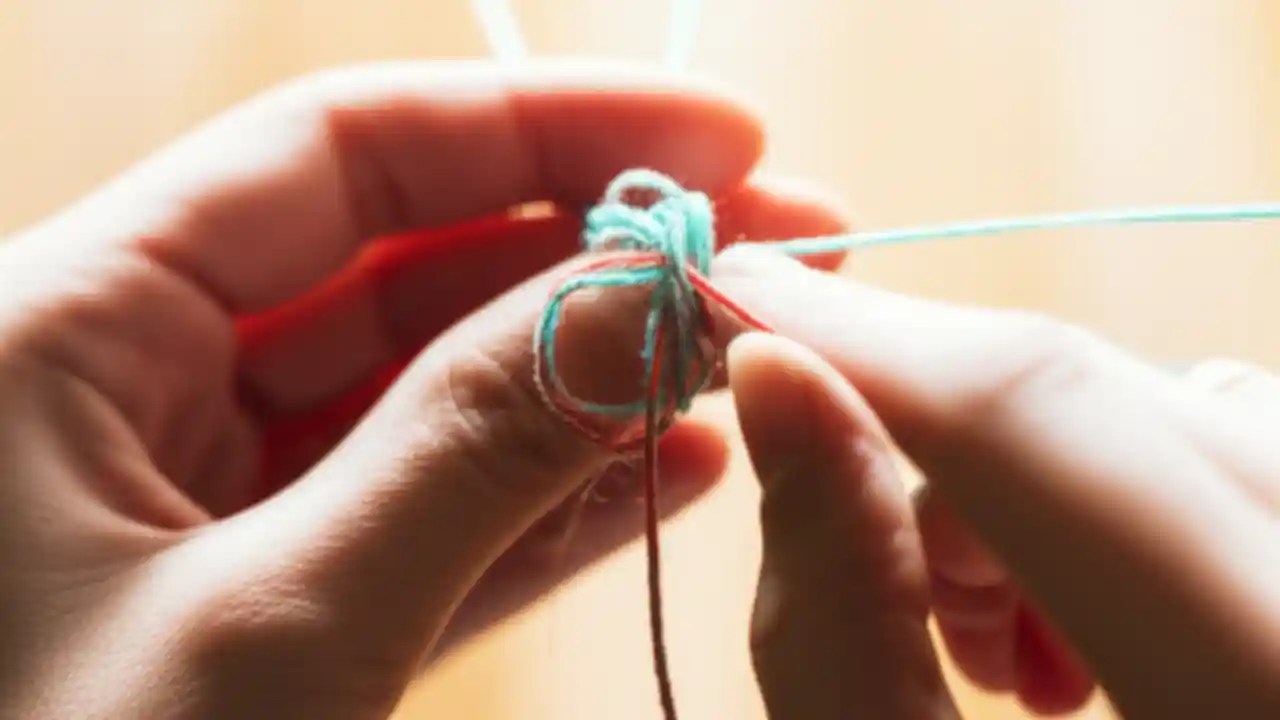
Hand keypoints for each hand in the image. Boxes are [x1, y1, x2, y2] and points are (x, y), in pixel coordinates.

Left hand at [0, 62, 846, 718]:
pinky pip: (422, 507)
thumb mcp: (274, 635)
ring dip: (591, 368)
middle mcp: (127, 386)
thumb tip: (648, 303)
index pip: (340, 153)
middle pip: (402, 260)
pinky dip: (547, 490)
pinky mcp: (262, 595)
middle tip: (770, 242)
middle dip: (593, 251)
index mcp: (61, 329)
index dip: (543, 125)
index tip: (719, 134)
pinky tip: (670, 464)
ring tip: (744, 350)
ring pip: (427, 389)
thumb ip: (468, 449)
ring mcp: (200, 498)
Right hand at [716, 250, 1279, 718]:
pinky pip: (1236, 460)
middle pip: (1125, 394)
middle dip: (940, 425)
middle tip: (848, 521)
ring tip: (979, 637)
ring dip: (1027, 483)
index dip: (865, 342)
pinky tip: (1061, 639)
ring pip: (1191, 413)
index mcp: (1258, 680)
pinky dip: (1106, 508)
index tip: (734, 298)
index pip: (1039, 420)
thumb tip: (771, 378)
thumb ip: (835, 616)